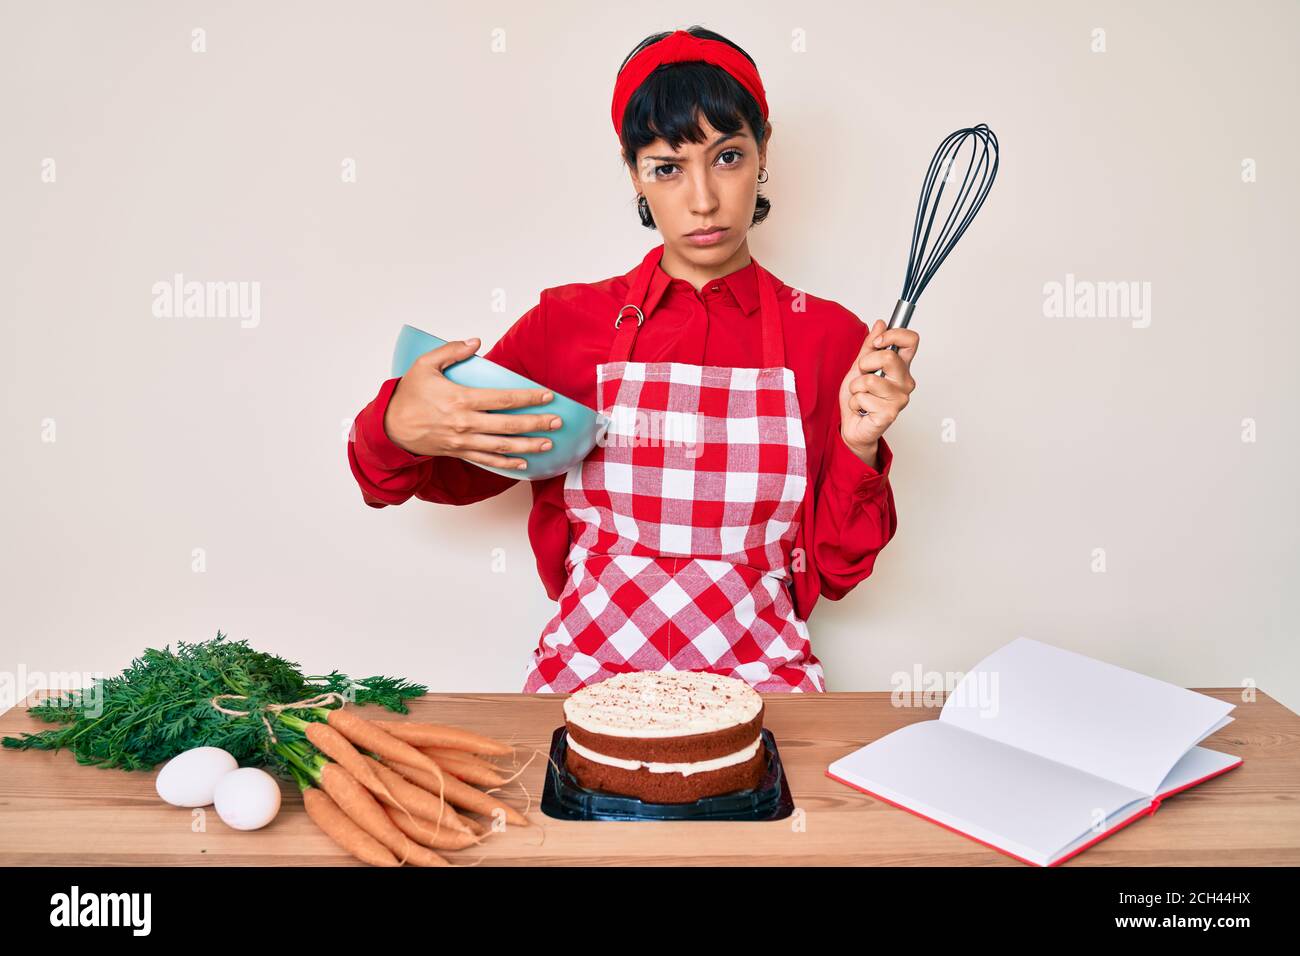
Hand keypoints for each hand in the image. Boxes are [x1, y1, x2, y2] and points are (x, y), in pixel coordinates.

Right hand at [383, 338, 562, 470]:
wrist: (390, 427)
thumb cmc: (408, 394)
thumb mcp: (424, 365)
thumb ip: (451, 351)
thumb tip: (476, 342)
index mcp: (460, 399)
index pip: (503, 399)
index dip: (528, 397)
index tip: (547, 396)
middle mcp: (465, 423)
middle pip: (509, 425)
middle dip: (536, 423)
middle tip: (557, 421)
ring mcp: (463, 441)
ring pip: (502, 446)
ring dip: (528, 446)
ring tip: (548, 443)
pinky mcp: (459, 452)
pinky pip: (487, 460)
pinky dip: (506, 464)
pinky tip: (523, 464)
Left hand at [838, 319, 918, 461]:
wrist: (853, 426)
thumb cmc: (859, 397)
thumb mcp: (860, 367)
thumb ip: (870, 346)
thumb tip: (881, 323)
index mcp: (901, 367)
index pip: (911, 341)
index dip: (894, 334)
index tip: (878, 342)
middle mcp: (904, 382)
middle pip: (888, 357)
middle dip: (865, 365)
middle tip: (862, 376)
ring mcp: (899, 399)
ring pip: (869, 380)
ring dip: (856, 387)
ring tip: (861, 395)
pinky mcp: (889, 414)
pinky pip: (863, 397)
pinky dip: (855, 402)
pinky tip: (862, 409)